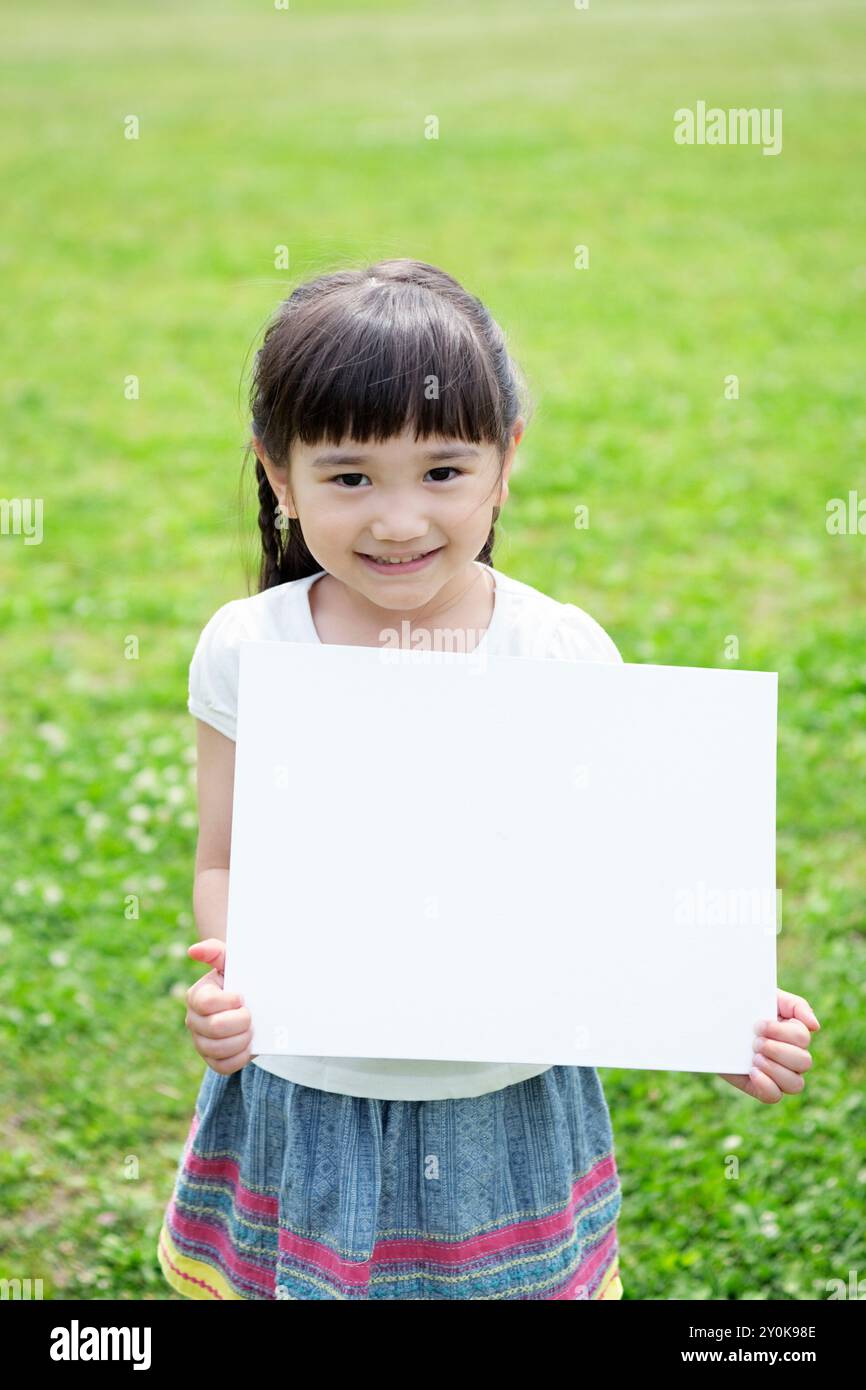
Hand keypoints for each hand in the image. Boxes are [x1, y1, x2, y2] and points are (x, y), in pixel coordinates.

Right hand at [185, 938, 255, 1074]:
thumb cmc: (240, 981)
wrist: (253, 1004)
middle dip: (240, 1022)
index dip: (229, 1002)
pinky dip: (239, 1057)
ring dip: (242, 1040)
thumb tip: (193, 950)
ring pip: (218, 1049)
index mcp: (196, 996)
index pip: (206, 1003)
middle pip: (214, 1028)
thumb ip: (215, 952)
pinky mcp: (212, 1060)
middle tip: (250, 1015)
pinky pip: (223, 1066)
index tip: (242, 997)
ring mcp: (200, 1042)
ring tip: (251, 1030)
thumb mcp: (231, 962)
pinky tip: (248, 1046)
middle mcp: (193, 1020)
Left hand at [718, 989, 819, 1102]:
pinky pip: (774, 1096)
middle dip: (777, 1050)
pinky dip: (766, 1085)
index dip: (780, 1032)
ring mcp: (778, 1074)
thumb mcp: (769, 997)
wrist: (715, 1022)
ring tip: (754, 1057)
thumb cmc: (746, 1007)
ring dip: (774, 1069)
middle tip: (755, 1042)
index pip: (802, 1037)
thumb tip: (815, 1026)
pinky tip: (752, 1071)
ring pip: (795, 1084)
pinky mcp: (760, 1086)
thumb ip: (796, 1005)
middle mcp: (792, 1057)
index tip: (758, 1024)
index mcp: (796, 1034)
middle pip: (804, 1062)